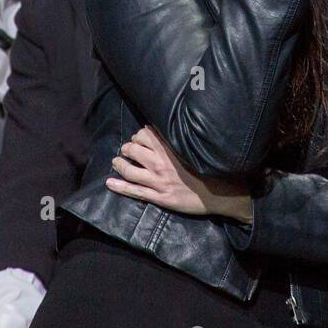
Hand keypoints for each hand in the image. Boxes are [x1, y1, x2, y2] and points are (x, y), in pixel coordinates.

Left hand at [107, 126, 252, 223]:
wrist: (217, 193)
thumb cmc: (206, 169)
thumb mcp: (191, 149)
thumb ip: (174, 141)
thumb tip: (159, 130)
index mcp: (169, 149)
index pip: (144, 135)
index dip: (138, 135)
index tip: (138, 138)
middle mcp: (161, 163)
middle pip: (133, 150)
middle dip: (127, 148)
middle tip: (127, 150)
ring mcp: (158, 181)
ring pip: (130, 170)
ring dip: (119, 164)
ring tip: (116, 162)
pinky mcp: (159, 197)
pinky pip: (134, 191)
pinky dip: (119, 186)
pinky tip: (110, 182)